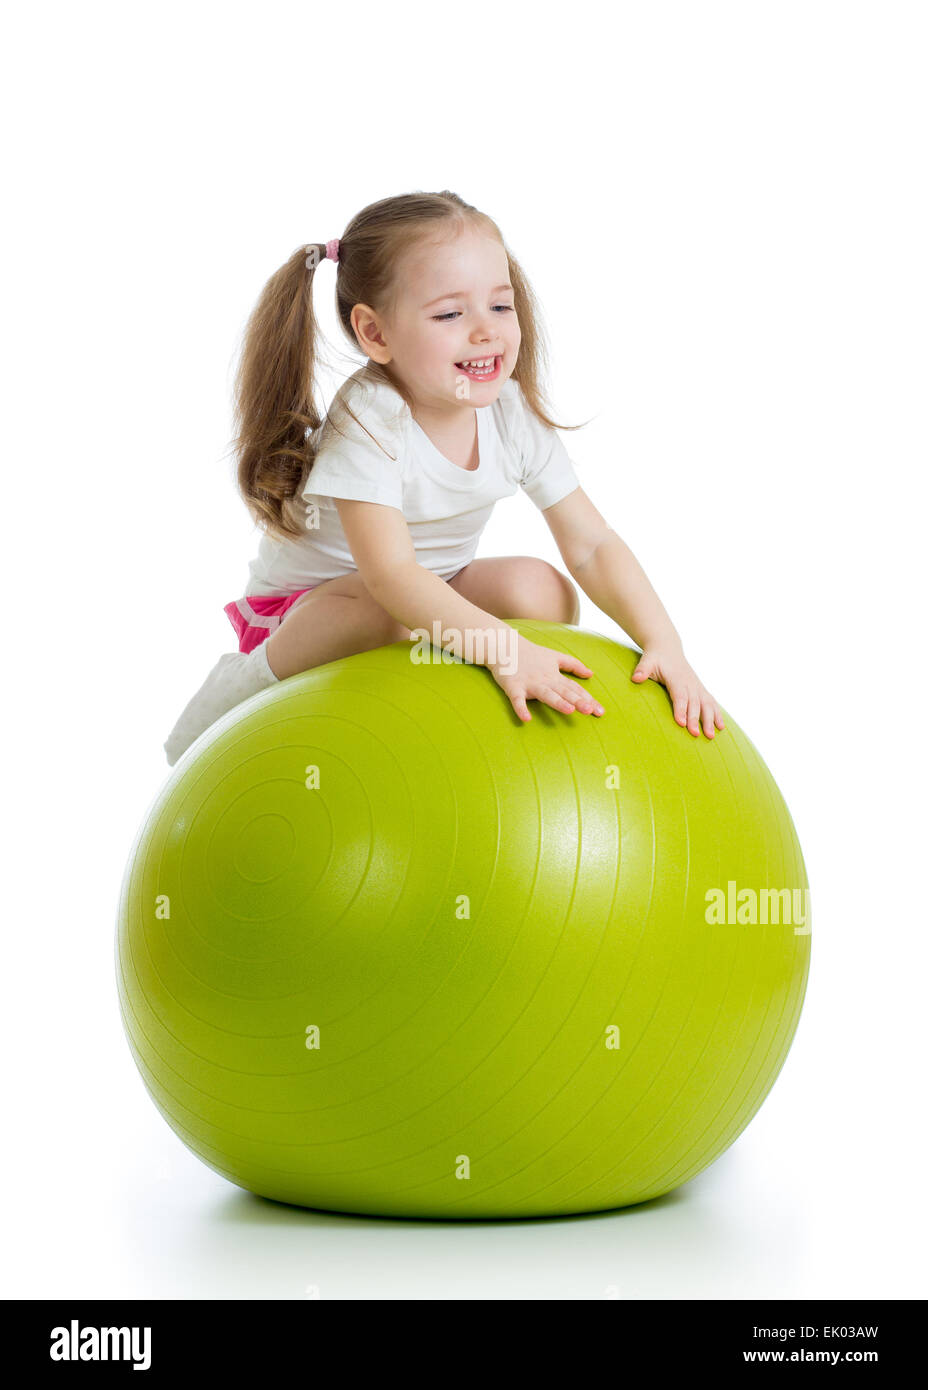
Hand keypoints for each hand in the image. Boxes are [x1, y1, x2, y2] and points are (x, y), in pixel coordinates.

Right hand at [489, 634, 604, 722]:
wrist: (504, 645)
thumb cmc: (531, 654)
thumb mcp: (555, 656)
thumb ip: (573, 665)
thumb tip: (591, 674)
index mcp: (555, 675)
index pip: (574, 688)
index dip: (588, 699)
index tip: (600, 711)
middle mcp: (545, 680)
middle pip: (563, 691)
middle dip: (577, 701)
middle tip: (590, 711)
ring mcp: (529, 683)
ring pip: (545, 694)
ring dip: (557, 702)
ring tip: (569, 711)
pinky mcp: (513, 687)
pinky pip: (517, 699)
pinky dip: (521, 709)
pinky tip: (526, 719)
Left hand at [631, 645, 724, 738]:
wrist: (667, 648)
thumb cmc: (655, 658)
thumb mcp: (647, 661)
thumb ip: (642, 669)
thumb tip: (635, 678)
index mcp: (676, 677)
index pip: (679, 695)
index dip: (681, 708)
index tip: (681, 723)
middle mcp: (689, 682)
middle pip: (694, 702)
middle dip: (695, 719)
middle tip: (695, 734)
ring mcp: (697, 685)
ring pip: (706, 703)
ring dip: (710, 719)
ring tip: (711, 736)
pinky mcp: (700, 689)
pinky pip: (711, 702)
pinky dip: (717, 714)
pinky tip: (720, 727)